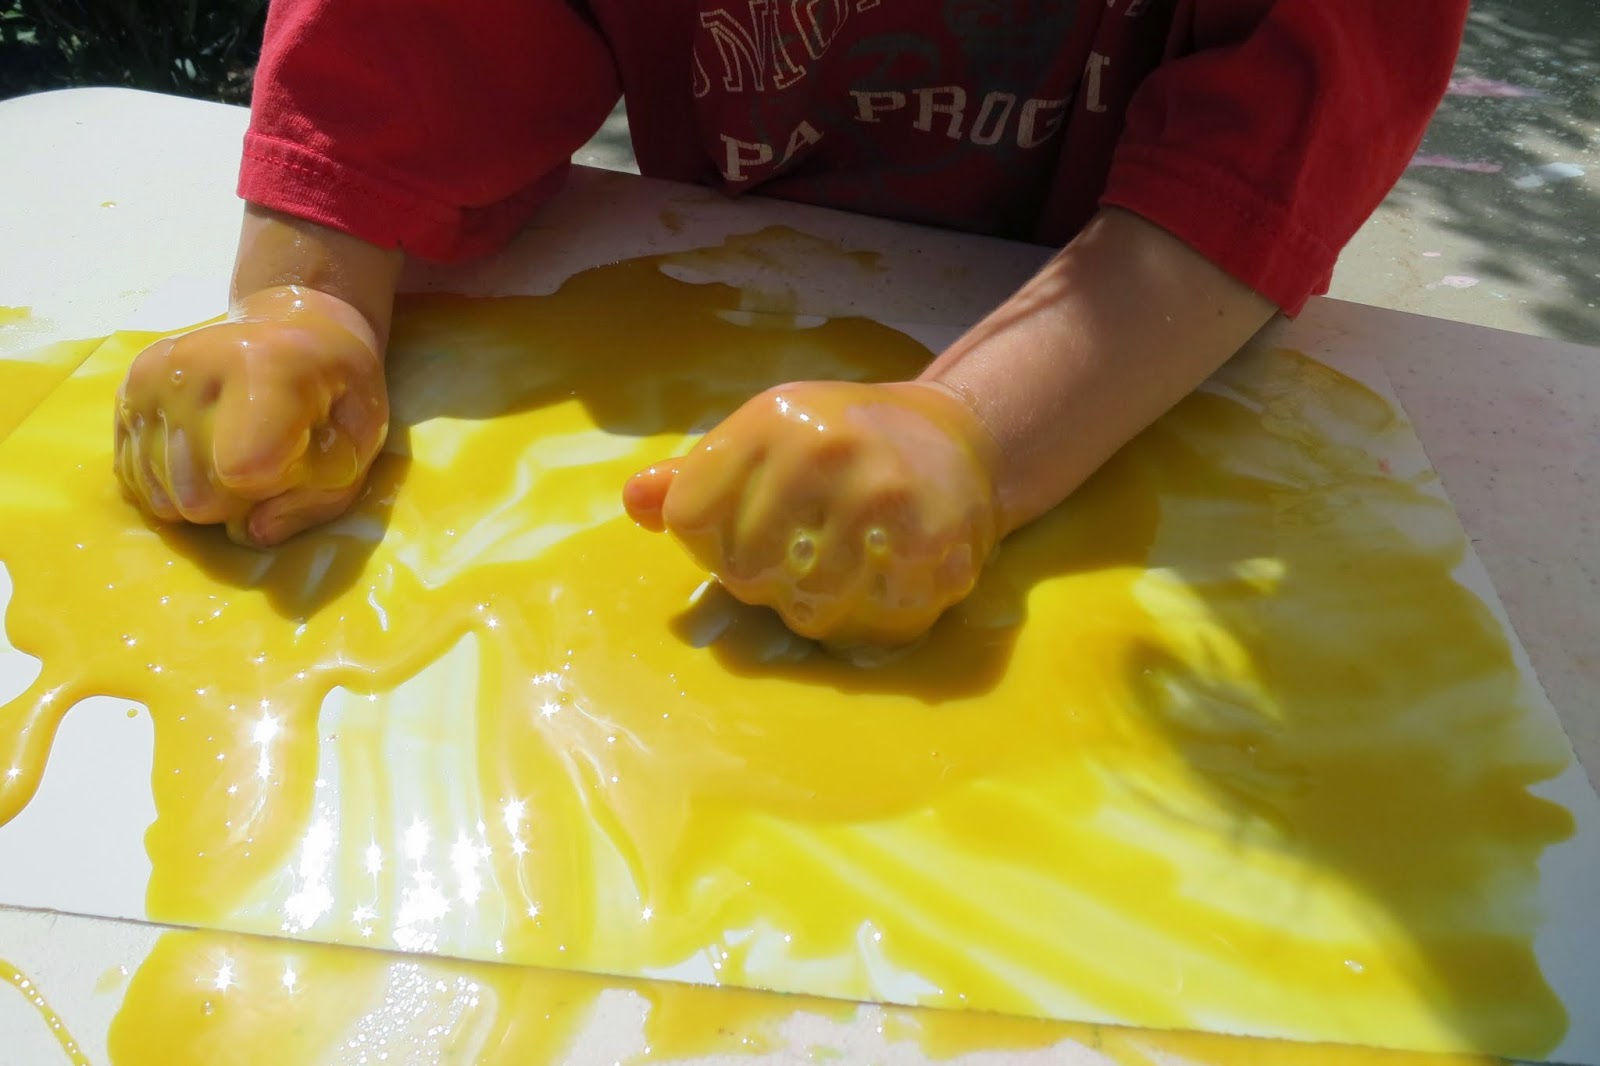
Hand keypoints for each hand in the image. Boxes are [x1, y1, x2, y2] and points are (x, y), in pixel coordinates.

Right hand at [114, 285, 388, 546]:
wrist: (294, 323)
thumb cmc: (336, 385)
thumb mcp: (361, 440)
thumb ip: (319, 496)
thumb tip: (251, 532)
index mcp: (263, 367)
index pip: (241, 474)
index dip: (273, 489)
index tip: (296, 458)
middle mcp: (190, 367)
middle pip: (197, 497)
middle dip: (238, 501)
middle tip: (268, 460)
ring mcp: (147, 380)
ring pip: (163, 496)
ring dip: (205, 492)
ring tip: (236, 448)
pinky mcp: (123, 394)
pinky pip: (134, 479)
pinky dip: (173, 481)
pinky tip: (204, 451)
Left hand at [624, 380, 1004, 647]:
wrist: (961, 439)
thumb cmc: (843, 445)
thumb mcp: (766, 438)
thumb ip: (694, 476)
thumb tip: (634, 503)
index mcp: (774, 421)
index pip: (691, 520)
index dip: (708, 542)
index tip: (745, 528)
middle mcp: (826, 452)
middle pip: (744, 571)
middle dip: (766, 577)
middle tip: (804, 551)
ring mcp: (883, 499)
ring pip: (805, 608)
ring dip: (819, 605)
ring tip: (845, 567)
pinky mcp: (933, 546)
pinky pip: (870, 624)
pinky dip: (872, 618)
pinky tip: (885, 581)